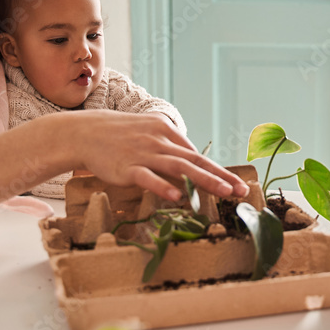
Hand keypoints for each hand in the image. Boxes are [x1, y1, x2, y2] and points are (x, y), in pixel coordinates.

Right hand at [75, 112, 248, 201]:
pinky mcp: (127, 168)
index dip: (220, 171)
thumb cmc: (121, 136)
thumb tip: (193, 161)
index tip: (238, 184)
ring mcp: (144, 154)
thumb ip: (171, 146)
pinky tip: (178, 198)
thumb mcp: (150, 132)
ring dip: (204, 180)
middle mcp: (160, 141)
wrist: (87, 132)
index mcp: (168, 131)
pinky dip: (163, 187)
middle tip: (241, 191)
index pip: (198, 155)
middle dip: (221, 176)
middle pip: (196, 160)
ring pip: (179, 168)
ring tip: (224, 192)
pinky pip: (148, 178)